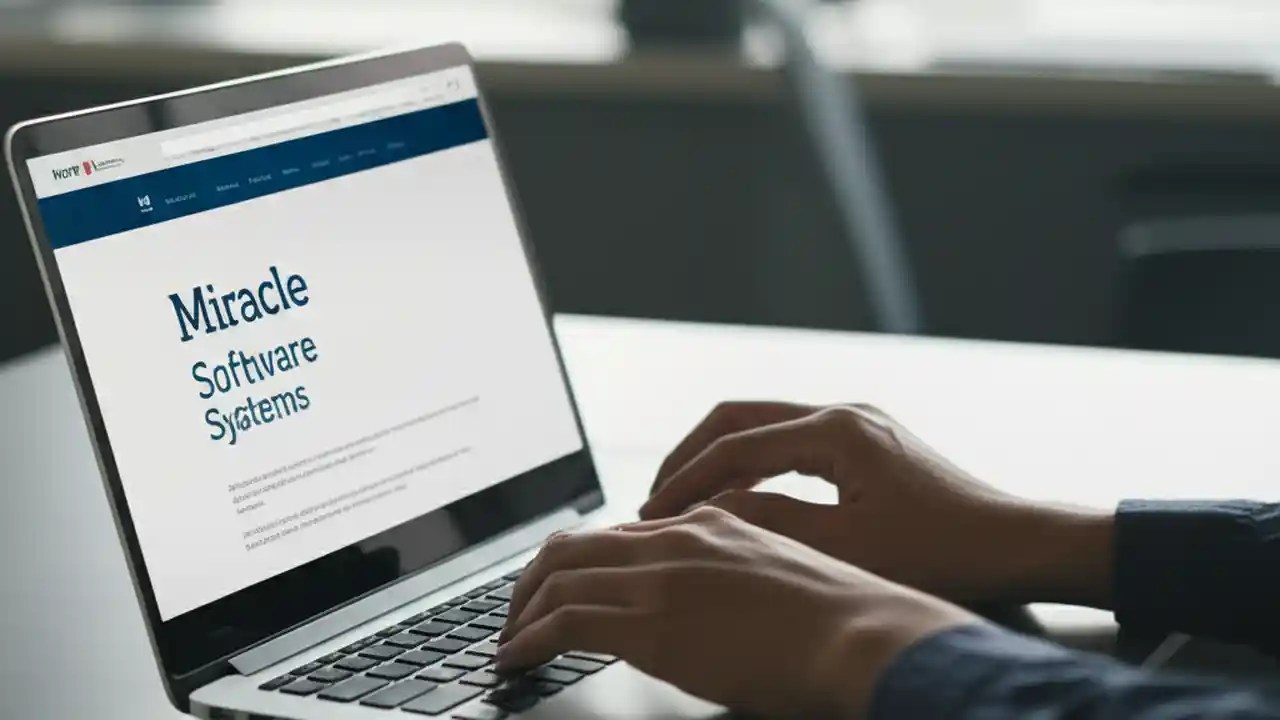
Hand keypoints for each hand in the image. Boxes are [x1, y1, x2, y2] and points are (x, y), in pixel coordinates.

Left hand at [496, 507, 974, 718]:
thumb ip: (734, 579)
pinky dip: (526, 640)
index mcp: (709, 525)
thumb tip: (707, 608)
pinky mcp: (650, 623)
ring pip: (558, 578)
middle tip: (517, 615)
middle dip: (532, 582)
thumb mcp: (781, 579)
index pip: (618, 534)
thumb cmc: (841, 622)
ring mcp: (661, 578)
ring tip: (508, 642)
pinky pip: (562, 622)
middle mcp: (676, 540)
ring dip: (521, 612)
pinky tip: (514, 659)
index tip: (559, 589)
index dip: (577, 562)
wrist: (863, 636)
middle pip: (574, 546)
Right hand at [644, 402, 1113, 606]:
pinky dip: (754, 469)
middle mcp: (842, 414)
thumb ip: (770, 520)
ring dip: (719, 462)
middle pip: (739, 418)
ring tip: (684, 502)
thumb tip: (709, 508)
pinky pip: (790, 446)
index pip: (734, 446)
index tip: (649, 514)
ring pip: (762, 429)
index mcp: (835, 431)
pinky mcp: (866, 445)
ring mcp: (856, 425)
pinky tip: (738, 501)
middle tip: (653, 499)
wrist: (1014, 545)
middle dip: (690, 457)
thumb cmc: (943, 550)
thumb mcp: (846, 546)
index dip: (685, 481)